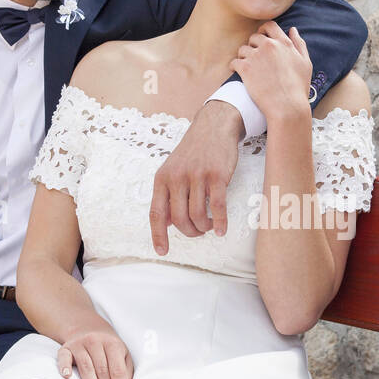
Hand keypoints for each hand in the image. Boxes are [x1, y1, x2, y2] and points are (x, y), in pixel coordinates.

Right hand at [56, 314, 133, 378]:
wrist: (86, 327)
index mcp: (113, 344)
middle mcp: (96, 343)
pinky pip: (64, 358)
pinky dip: (65, 366)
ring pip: (87, 368)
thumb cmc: (107, 347)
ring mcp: (80, 344)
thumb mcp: (122, 354)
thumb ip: (126, 372)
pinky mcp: (66, 348)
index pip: (118, 371)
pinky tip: (67, 377)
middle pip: (103, 371)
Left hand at [149, 99, 241, 252]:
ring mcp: (197, 176)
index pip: (156, 213)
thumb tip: (166, 223)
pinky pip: (217, 207)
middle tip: (198, 231)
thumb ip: (169, 195)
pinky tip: (221, 229)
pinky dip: (219, 222)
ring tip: (210, 226)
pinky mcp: (217, 175)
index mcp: (162, 178)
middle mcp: (176, 177)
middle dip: (190, 232)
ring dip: (204, 227)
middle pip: (179, 219)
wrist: (213, 127)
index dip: (158, 235)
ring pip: (197, 215)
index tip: (163, 251)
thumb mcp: (173, 170)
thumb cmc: (194, 152)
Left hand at [229, 21, 311, 125]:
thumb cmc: (298, 88)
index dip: (263, 31)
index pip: (270, 26)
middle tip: (255, 58)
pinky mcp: (245, 68)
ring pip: (243, 49)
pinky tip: (238, 73)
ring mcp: (256, 56)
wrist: (287, 106)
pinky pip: (234, 62)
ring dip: (244, 57)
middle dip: (253, 46)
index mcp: (284, 43)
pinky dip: (235, 67)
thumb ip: (299, 44)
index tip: (261, 38)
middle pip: (254, 37)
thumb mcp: (305, 63)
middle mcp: (269, 46)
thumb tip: (293, 29)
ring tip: (248, 69)